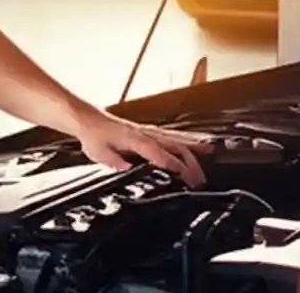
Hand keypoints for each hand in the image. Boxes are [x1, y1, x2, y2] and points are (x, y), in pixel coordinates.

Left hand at [73, 109, 212, 186]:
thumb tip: (126, 168)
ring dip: (193, 146)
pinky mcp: (148, 131)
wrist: (88, 120)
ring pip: (176, 137)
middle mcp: (145, 133)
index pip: (158, 153)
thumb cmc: (94, 136)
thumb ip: (114, 161)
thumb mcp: (98, 152)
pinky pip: (171, 135)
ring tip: (210, 152)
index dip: (172, 164)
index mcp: (134, 139)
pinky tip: (195, 142)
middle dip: (190, 161)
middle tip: (200, 179)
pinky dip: (186, 139)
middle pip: (174, 145)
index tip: (185, 176)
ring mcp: (148, 131)